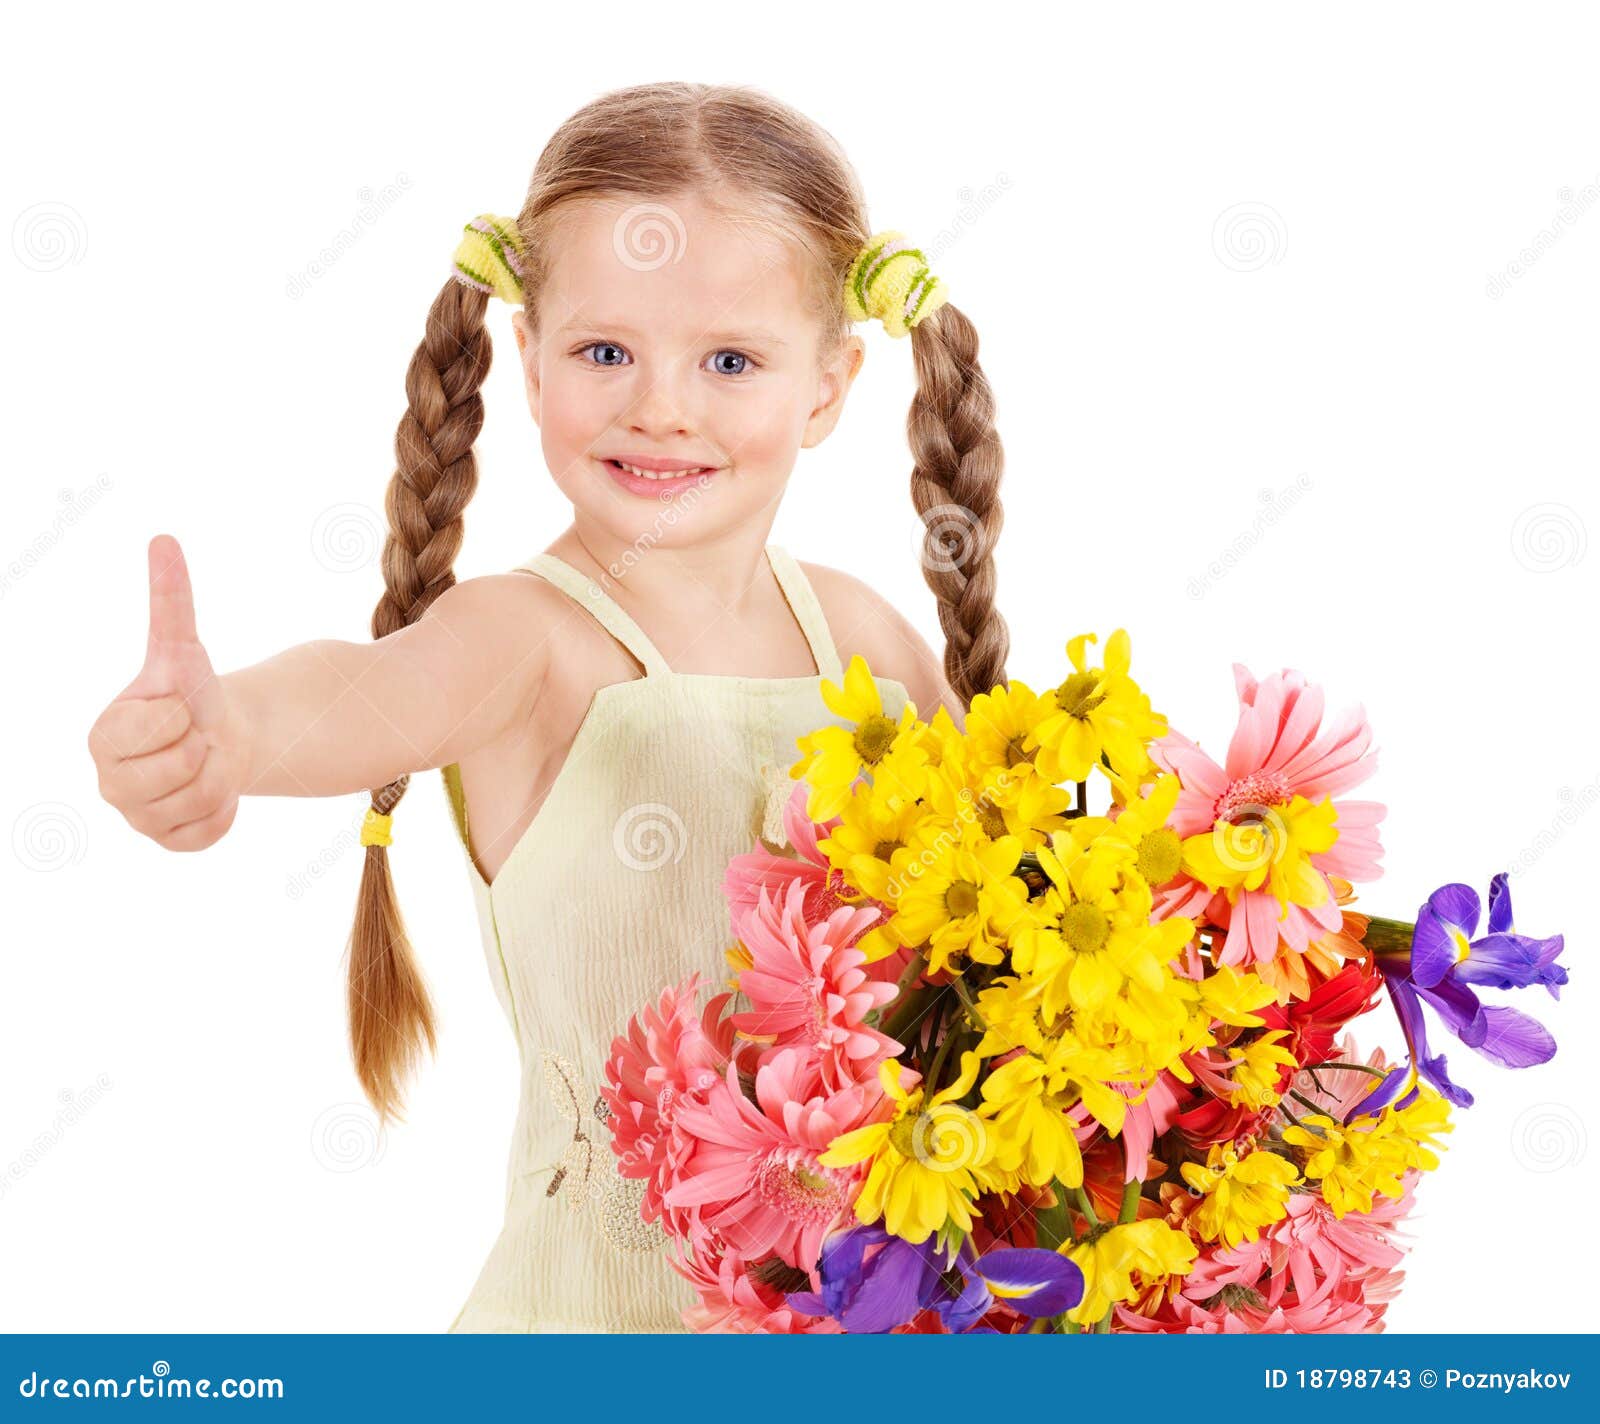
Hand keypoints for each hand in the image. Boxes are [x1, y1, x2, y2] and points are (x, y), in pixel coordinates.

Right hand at [87, 534, 251, 850]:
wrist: (217, 737)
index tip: (179, 708)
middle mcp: (109, 781)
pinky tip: (213, 791)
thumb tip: (164, 539)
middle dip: (204, 745)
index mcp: (104, 735)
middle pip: (182, 768)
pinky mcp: (167, 842)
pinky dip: (225, 811)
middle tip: (196, 738)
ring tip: (205, 760)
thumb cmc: (191, 692)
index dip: (182, 713)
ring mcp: (136, 817)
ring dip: (221, 776)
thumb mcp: (183, 648)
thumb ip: (171, 600)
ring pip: (202, 799)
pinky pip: (208, 834)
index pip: (159, 726)